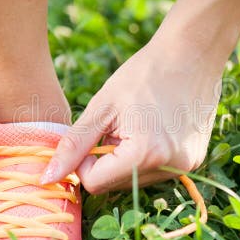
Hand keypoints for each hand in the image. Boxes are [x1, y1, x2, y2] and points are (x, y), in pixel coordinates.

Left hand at [41, 30, 224, 193]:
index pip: (95, 184)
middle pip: (116, 186)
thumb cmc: (144, 74)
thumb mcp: (102, 107)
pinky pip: (156, 172)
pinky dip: (146, 157)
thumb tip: (46, 179)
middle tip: (118, 126)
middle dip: (107, 161)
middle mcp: (170, 167)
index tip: (96, 133)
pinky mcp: (193, 163)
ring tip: (139, 125)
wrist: (192, 54)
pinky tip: (154, 129)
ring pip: (135, 181)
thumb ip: (73, 146)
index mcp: (145, 154)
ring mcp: (186, 167)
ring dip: (127, 160)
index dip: (86, 161)